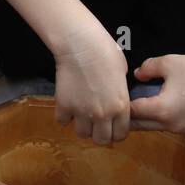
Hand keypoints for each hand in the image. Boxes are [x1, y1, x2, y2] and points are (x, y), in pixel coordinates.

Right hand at [52, 21, 130, 144]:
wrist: (81, 45)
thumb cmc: (106, 52)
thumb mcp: (122, 74)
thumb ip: (120, 92)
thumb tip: (115, 97)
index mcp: (121, 107)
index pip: (121, 135)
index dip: (116, 131)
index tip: (112, 125)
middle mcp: (102, 114)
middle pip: (101, 140)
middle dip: (99, 133)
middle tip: (96, 123)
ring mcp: (82, 112)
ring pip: (82, 134)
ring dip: (82, 125)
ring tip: (81, 113)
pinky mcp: (64, 106)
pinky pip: (63, 121)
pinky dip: (64, 115)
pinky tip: (68, 104)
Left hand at [129, 50, 184, 136]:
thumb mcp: (168, 62)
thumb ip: (147, 68)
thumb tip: (137, 75)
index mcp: (162, 110)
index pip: (133, 112)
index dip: (123, 105)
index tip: (117, 100)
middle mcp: (172, 126)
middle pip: (142, 126)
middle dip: (131, 118)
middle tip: (122, 110)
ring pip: (158, 128)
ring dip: (150, 119)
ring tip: (145, 107)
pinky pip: (175, 128)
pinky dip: (168, 120)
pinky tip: (170, 107)